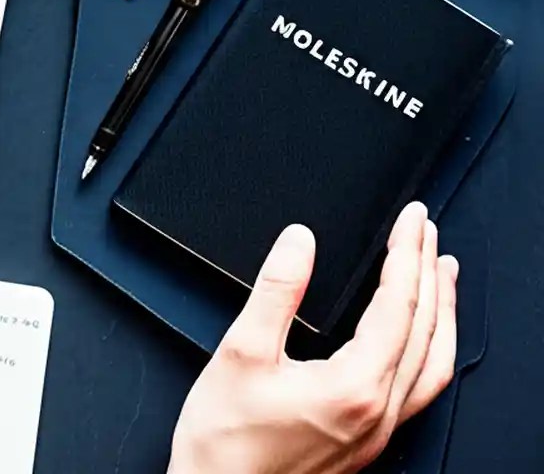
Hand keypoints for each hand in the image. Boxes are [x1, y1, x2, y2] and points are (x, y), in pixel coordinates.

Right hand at [168, 202, 458, 473]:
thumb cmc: (225, 445)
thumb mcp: (240, 352)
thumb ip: (276, 291)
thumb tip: (298, 242)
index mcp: (354, 387)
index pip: (398, 305)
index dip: (406, 254)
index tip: (410, 220)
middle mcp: (377, 412)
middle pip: (426, 330)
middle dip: (428, 273)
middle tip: (426, 231)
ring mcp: (377, 431)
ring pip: (434, 363)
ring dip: (441, 312)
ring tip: (439, 275)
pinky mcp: (367, 442)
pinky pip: (420, 388)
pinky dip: (429, 348)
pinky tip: (417, 337)